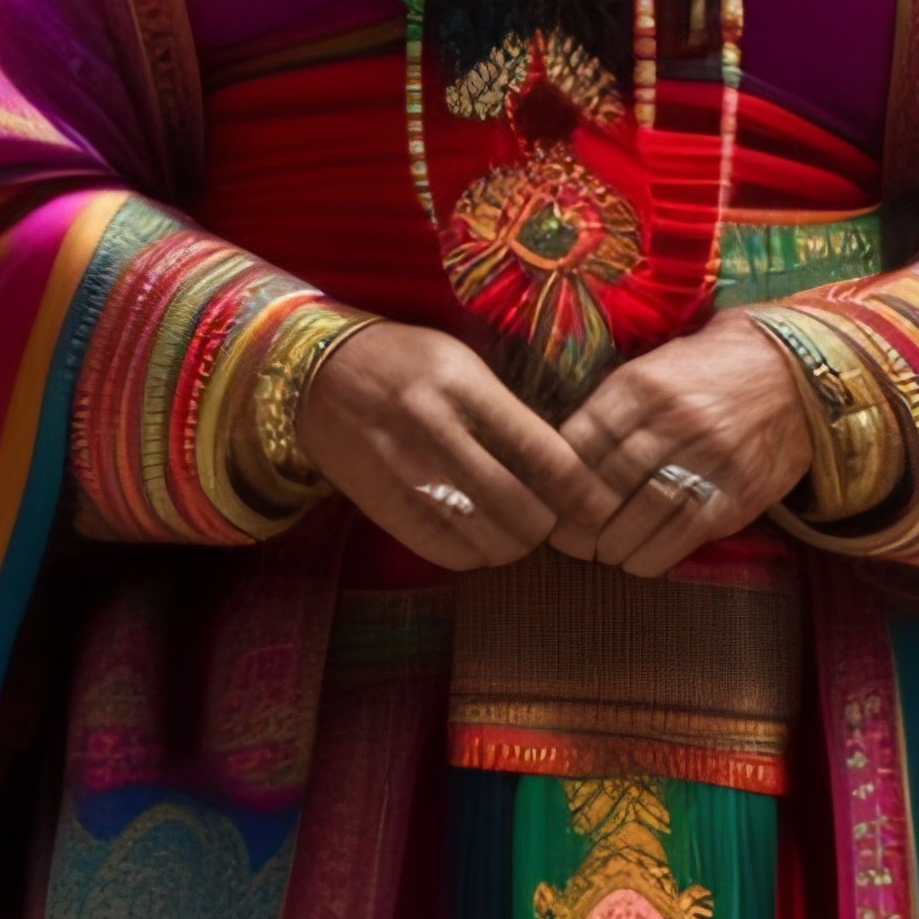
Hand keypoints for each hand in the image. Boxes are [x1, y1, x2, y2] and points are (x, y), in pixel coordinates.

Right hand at [297, 320, 619, 571]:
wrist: (318, 376)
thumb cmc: (407, 363)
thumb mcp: (463, 364)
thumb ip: (508, 411)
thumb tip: (568, 464)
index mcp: (464, 387)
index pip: (541, 451)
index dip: (580, 488)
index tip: (600, 504)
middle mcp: (435, 432)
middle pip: (520, 508)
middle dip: (549, 523)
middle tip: (555, 519)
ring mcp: (406, 475)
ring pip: (487, 539)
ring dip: (516, 543)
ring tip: (521, 530)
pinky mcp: (384, 507)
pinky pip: (446, 552)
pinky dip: (476, 554)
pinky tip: (481, 538)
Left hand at [549, 312, 811, 576]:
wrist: (794, 371)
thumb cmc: (710, 370)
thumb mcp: (656, 366)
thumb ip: (614, 406)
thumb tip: (561, 454)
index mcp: (643, 383)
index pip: (582, 440)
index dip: (559, 482)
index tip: (548, 504)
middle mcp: (675, 418)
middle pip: (608, 482)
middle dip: (579, 522)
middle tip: (566, 542)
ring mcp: (711, 455)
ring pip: (644, 512)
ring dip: (612, 544)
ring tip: (600, 553)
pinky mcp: (741, 489)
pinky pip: (687, 531)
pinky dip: (654, 554)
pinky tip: (637, 560)